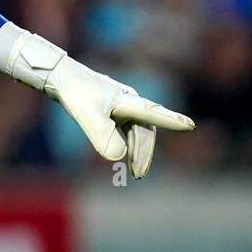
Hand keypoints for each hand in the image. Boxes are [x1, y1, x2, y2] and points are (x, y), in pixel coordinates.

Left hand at [0, 25, 194, 178]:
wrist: (61, 77)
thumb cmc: (76, 94)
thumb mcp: (86, 115)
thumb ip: (102, 135)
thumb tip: (119, 157)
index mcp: (128, 101)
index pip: (153, 113)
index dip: (171, 121)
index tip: (189, 126)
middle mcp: (130, 102)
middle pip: (145, 130)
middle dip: (144, 153)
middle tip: (138, 174)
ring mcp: (123, 105)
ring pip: (138, 131)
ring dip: (138, 151)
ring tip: (135, 172)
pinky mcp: (114, 108)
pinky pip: (129, 129)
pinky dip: (129, 144)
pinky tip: (125, 155)